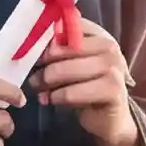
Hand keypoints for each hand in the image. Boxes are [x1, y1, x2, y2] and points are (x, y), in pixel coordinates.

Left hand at [28, 20, 139, 145]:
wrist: (110, 119)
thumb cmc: (88, 87)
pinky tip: (50, 100)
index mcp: (100, 35)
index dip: (46, 38)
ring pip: (64, 70)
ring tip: (38, 88)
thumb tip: (34, 40)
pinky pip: (71, 93)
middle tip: (32, 75)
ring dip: (44, 82)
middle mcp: (109, 46)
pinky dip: (55, 98)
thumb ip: (61, 49)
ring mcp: (113, 67)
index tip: (32, 50)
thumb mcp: (75, 64)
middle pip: (62, 48)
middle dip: (41, 63)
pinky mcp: (112, 90)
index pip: (68, 26)